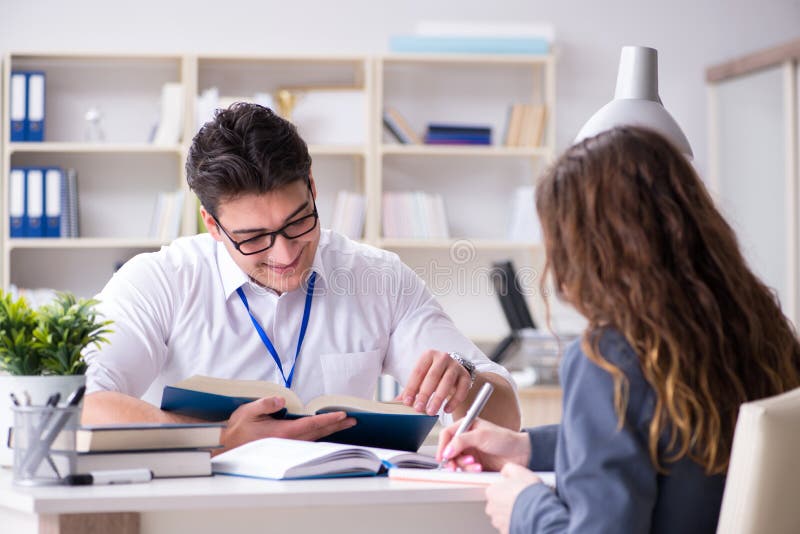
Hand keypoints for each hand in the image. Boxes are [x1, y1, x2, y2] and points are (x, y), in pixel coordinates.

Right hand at [216, 396, 355, 454]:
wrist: (229, 447)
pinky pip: (308, 441)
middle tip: (352, 420)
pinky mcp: (285, 447)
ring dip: (331, 431)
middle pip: (318, 433)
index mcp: (283, 432)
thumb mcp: (248, 411)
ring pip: (315, 438)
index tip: (342, 415)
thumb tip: (280, 400)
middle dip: (336, 425)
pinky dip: (320, 436)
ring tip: (344, 424)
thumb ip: (265, 404)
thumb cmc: (238, 429)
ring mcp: (288, 446)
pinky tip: (325, 432)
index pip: (312, 424)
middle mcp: (289, 441)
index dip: (329, 419)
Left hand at [400, 350, 470, 414]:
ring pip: (447, 382)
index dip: (411, 387)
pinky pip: (461, 389)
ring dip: (438, 398)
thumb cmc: (433, 375)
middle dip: (424, 394)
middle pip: (432, 376)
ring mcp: (456, 366)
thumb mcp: (421, 377)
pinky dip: (454, 401)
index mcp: (428, 355)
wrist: (454, 370)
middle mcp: (443, 357)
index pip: (418, 372)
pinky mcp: (466, 376)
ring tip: (431, 411)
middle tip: (419, 408)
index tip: (407, 402)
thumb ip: (410, 389)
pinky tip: (446, 409)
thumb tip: (396, 403)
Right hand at [437, 418, 530, 471]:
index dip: (443, 445)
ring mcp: (470, 451)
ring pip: (457, 461)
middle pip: (449, 450)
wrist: (521, 454)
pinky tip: (479, 468)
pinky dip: (470, 470)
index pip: (447, 434)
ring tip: (475, 465)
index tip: (443, 456)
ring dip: (464, 465)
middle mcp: (466, 438)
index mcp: (466, 426)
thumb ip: (462, 441)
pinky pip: (465, 469)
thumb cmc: (505, 439)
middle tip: (456, 465)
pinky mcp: (475, 463)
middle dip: (453, 458)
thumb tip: (447, 450)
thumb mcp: (481, 436)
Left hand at [485, 463, 541, 533]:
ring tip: (524, 509)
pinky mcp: (506, 531)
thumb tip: (505, 471)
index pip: (495, 489)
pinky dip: (515, 523)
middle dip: (507, 502)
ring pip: (503, 517)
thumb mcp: (519, 471)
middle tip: (521, 499)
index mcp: (491, 492)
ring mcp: (498, 522)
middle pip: (497, 504)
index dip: (507, 489)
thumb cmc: (529, 493)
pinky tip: (525, 517)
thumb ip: (508, 468)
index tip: (515, 490)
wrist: (539, 512)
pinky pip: (509, 526)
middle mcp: (492, 508)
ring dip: (511, 514)